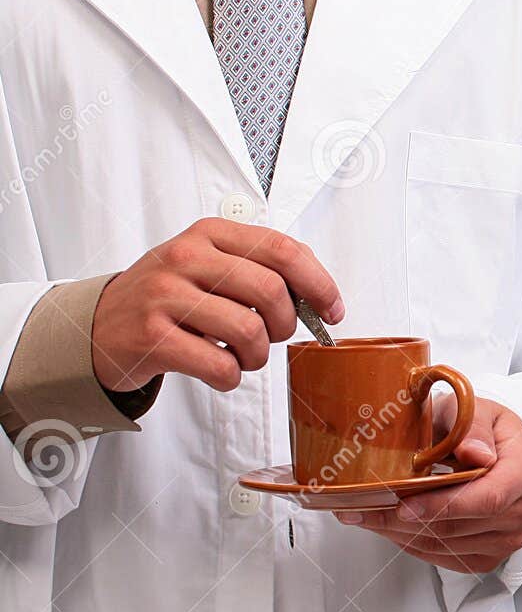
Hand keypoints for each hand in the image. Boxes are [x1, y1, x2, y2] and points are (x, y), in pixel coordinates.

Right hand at [91, 218, 343, 392]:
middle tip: (272, 336)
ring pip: (250, 332)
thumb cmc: (169, 297)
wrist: (98, 326)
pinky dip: (231, 377)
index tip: (333, 309)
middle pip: (272, 293)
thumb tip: (320, 294)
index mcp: (209, 233)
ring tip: (242, 356)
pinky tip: (218, 369)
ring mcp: (165, 296)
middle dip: (286, 325)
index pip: (284, 250)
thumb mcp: (210, 264)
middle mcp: (186, 257)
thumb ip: (261, 268)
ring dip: (257, 357)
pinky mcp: (152, 337)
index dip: (320, 284)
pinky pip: (221, 366)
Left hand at [338, 397, 521, 573]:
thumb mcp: (472, 408)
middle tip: (362, 508)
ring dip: (402, 532)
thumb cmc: (478, 426)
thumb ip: (472, 426)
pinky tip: (393, 525)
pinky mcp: (489, 555)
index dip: (444, 506)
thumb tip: (475, 453)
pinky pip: (445, 559)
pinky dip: (413, 543)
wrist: (489, 446)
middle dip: (406, 520)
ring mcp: (509, 537)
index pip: (488, 498)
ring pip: (446, 546)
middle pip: (461, 526)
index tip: (403, 506)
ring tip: (368, 514)